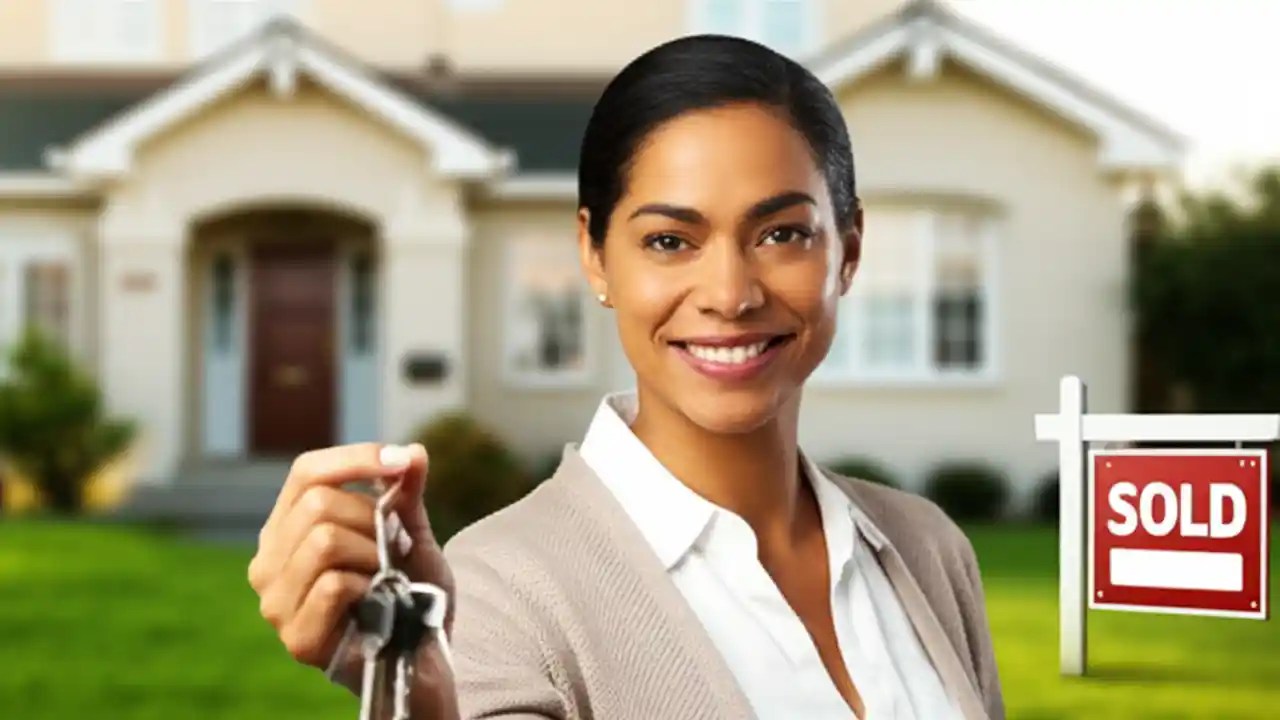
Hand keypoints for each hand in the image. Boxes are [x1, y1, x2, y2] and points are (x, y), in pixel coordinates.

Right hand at [247, 443, 456, 692]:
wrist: (425, 654)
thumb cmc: (410, 592)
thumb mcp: (410, 533)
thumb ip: (406, 493)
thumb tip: (413, 451)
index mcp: (286, 529)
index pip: (306, 472)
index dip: (355, 458)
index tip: (401, 462)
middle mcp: (268, 562)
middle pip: (317, 503)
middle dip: (371, 517)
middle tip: (393, 546)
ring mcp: (276, 604)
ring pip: (324, 541)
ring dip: (372, 553)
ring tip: (385, 574)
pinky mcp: (297, 638)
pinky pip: (335, 584)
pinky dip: (370, 586)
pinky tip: (378, 601)